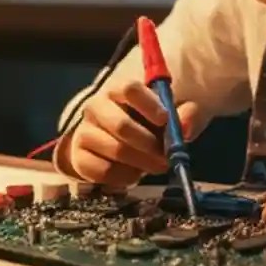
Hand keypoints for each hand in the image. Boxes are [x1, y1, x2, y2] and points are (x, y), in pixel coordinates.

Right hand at [66, 80, 208, 185]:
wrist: (113, 144)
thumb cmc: (146, 123)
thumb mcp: (169, 114)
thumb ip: (184, 115)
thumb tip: (185, 125)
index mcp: (117, 90)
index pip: (129, 89)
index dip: (149, 104)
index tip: (165, 119)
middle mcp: (95, 107)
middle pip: (122, 124)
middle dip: (149, 144)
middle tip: (166, 157)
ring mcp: (84, 132)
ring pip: (115, 150)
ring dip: (142, 163)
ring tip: (156, 166)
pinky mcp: (79, 157)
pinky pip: (104, 171)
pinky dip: (125, 177)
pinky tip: (136, 174)